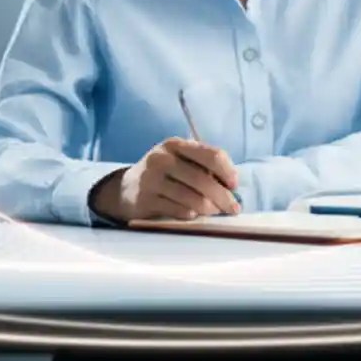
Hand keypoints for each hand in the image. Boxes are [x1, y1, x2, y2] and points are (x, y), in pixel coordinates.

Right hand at [90, 137, 240, 222]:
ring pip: (191, 197)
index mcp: (175, 144)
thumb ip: (203, 166)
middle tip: (233, 208)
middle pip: (203, 179)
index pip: (211, 154)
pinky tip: (193, 216)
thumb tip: (230, 186)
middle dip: (222, 196)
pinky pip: (176, 209)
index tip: (234, 185)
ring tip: (214, 212)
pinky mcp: (145, 200)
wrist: (126, 188)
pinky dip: (189, 214)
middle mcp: (162, 159)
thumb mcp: (179, 161)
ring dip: (208, 208)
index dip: (227, 171)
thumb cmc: (164, 174)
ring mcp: (151, 179)